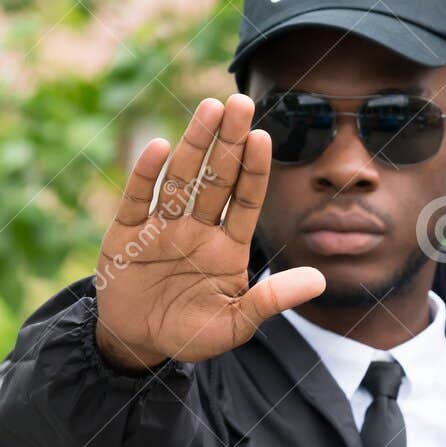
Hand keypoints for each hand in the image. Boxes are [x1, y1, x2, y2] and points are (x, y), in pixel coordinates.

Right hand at [94, 95, 324, 370]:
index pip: (245, 200)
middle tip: (241, 102)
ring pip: (181, 179)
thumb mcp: (234, 324)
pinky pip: (138, 199)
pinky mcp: (125, 233)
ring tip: (210, 108)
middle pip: (215, 178)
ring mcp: (161, 227)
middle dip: (229, 142)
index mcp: (227, 247)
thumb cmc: (190, 334)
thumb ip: (271, 300)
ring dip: (195, 144)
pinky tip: (160, 147)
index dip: (254, 170)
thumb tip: (319, 280)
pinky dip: (146, 174)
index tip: (264, 137)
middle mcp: (197, 229)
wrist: (137, 344)